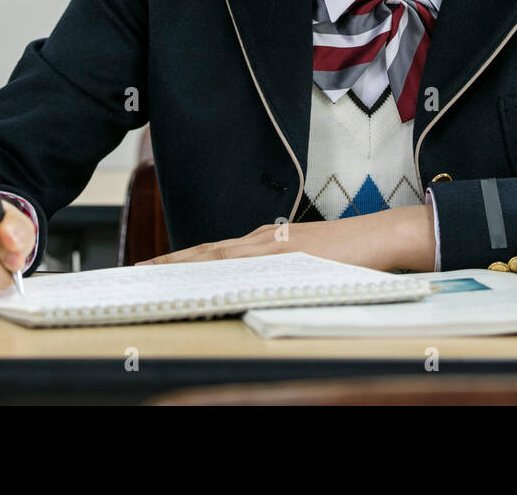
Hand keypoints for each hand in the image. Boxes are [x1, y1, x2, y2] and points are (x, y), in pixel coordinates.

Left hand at [136, 205, 434, 272]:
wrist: (379, 235)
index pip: (212, 252)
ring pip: (217, 255)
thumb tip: (255, 282)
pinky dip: (217, 269)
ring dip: (183, 264)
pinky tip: (200, 276)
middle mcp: (262, 240)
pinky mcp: (286, 254)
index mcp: (264, 241)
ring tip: (154, 274)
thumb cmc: (348, 251)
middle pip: (206, 252)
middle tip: (137, 272)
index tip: (151, 268)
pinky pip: (243, 264)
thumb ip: (280, 264)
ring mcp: (272, 246)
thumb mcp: (306, 259)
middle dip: (169, 262)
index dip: (179, 259)